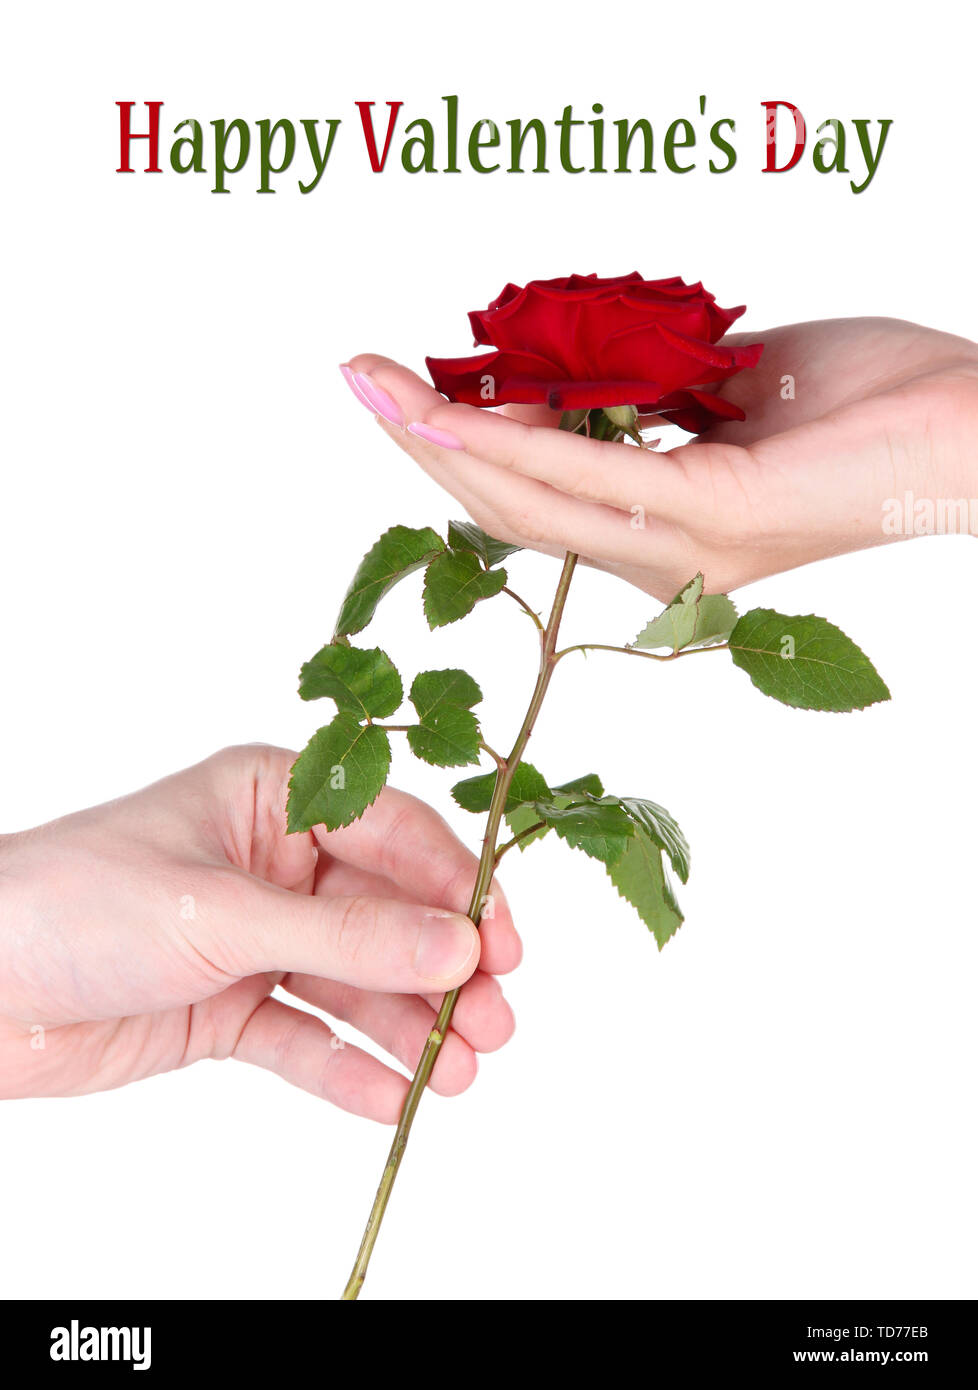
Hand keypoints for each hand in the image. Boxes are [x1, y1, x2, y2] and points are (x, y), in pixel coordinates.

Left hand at [0, 746, 518, 1120]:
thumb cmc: (76, 904)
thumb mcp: (222, 914)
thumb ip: (346, 935)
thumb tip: (459, 946)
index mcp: (273, 798)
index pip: (393, 832)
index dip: (455, 888)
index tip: (502, 943)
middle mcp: (274, 864)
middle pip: (386, 915)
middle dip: (443, 971)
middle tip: (496, 1022)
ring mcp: (253, 939)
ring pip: (354, 983)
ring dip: (408, 1028)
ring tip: (456, 1075)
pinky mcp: (228, 1007)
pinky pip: (304, 1037)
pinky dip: (347, 1069)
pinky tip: (391, 1099)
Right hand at [343, 318, 977, 600]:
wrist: (976, 428)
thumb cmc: (875, 403)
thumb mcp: (735, 386)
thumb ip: (652, 394)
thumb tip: (581, 369)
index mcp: (664, 528)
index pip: (536, 494)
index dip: (456, 445)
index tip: (395, 385)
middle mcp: (661, 556)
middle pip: (510, 507)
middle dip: (420, 441)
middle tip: (353, 375)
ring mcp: (683, 545)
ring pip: (530, 502)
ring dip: (440, 440)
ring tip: (372, 384)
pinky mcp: (714, 516)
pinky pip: (586, 480)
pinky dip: (510, 443)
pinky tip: (451, 412)